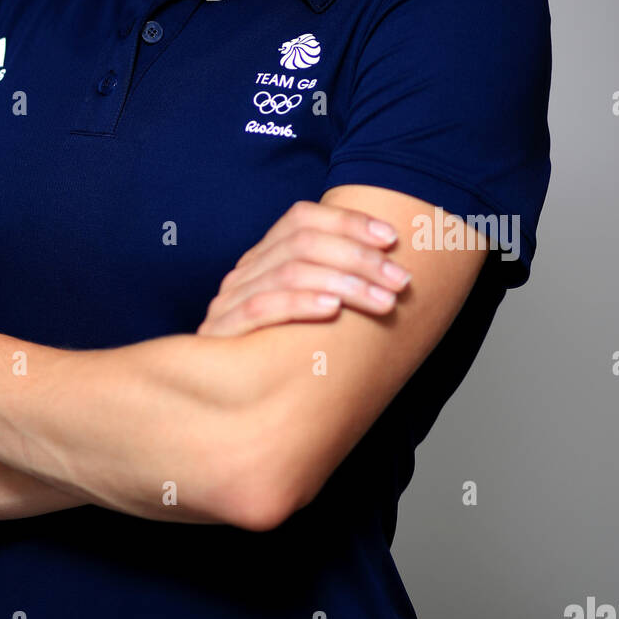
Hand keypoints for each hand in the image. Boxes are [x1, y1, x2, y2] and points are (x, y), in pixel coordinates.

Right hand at [196, 199, 410, 336]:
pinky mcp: (222, 332)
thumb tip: (392, 264)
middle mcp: (245, 271)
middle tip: (401, 280)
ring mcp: (230, 299)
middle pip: (303, 242)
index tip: (392, 237)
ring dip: (345, 282)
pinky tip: (333, 309)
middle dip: (360, 257)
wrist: (218, 400)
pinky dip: (301, 303)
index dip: (348, 221)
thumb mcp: (307, 311)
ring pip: (290, 272)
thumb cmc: (280, 353)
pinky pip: (262, 308)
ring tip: (384, 302)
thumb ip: (333, 283)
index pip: (302, 217)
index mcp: (263, 256)